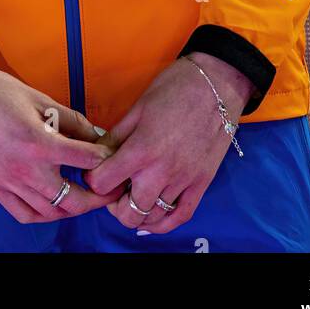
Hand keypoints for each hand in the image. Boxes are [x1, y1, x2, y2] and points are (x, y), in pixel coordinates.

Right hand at [0, 65, 123, 224]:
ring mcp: (7, 183)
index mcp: (38, 142)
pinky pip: (24, 214)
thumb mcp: (39, 98)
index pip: (85, 160)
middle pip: (72, 199)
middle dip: (97, 198)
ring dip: (71, 209)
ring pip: (50, 212)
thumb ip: (71, 120)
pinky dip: (43, 215)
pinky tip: (52, 204)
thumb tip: (96, 135)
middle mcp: (24, 170)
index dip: (105, 160)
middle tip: (110, 191)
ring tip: (84, 197)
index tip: (114, 159)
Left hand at [83, 53, 255, 233]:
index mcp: (141, 149)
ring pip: (152, 218)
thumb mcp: (138, 107)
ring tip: (131, 199)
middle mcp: (161, 171)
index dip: (93, 179)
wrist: (217, 84)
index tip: (94, 172)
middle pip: (127, 212)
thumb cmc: (175, 88)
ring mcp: (183, 181)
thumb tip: (98, 154)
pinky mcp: (201, 184)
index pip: (103, 183)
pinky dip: (163, 224)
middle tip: (113, 189)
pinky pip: (180, 217)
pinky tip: (152, 218)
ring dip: (137, 215)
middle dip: (113, 204)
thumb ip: (116, 136)